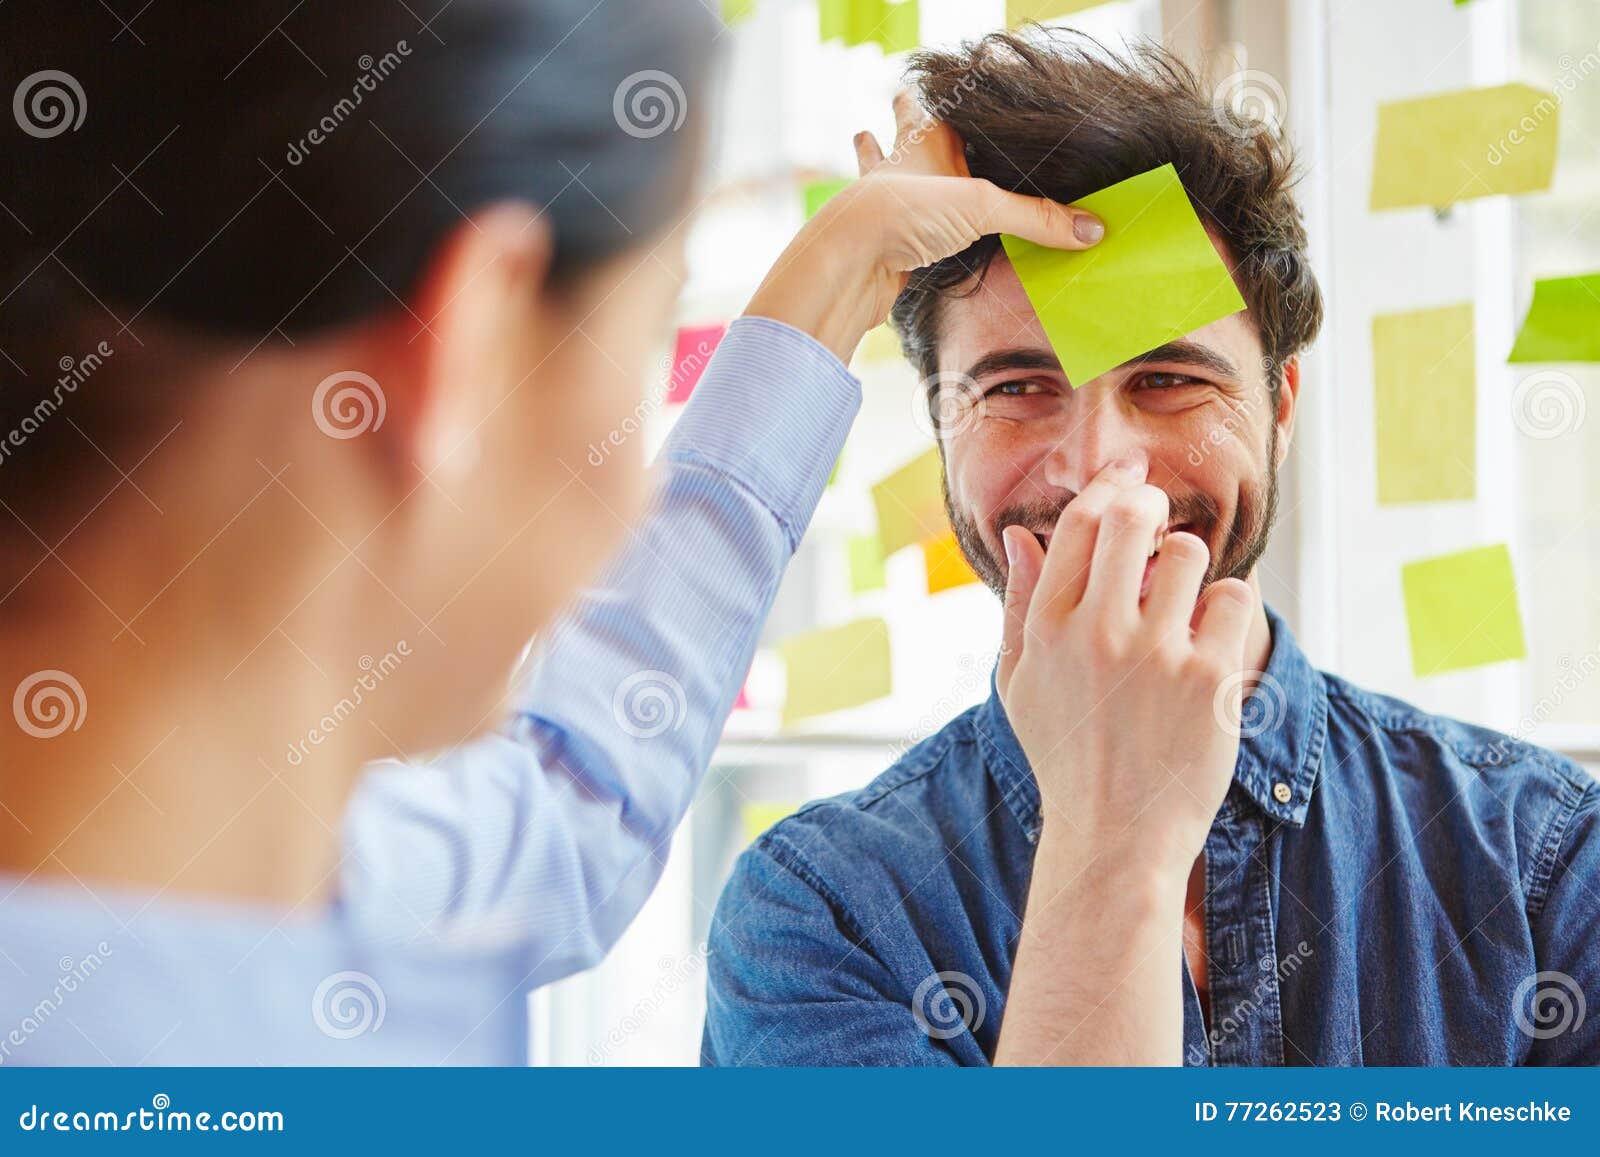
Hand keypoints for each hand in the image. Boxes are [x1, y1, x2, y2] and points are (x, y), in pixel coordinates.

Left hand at [744, 91, 1104, 361]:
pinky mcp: (878, 246)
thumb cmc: (905, 212)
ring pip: (881, 176)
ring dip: (877, 164)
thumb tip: (1092, 229)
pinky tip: (890, 230)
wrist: (849, 260)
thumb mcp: (983, 207)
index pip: (937, 110)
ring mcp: (885, 206)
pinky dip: (888, 226)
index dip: (943, 100)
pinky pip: (887, 229)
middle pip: (901, 134)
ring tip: (867, 144)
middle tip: (899, 100)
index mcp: (925, 144)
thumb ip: (1037, 218)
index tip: (951, 86)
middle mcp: (902, 169)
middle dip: (902, 120)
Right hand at [995, 461, 1256, 881]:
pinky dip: (1226, 612)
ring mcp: (1153, 655)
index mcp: (1046, 629)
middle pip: (1132, 518)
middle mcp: (1096, 633)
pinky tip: (1208, 640)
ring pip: (1189, 553)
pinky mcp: (1207, 680)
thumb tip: (1019, 533)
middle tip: (1159, 518)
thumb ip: (1018, 605)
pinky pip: (1233, 600)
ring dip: (1189, 566)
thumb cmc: (1067, 757)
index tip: (1128, 477)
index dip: (1108, 487)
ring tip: (1182, 601)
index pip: (1079, 524)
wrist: (1114, 838)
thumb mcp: (1019, 683)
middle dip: (1150, 505)